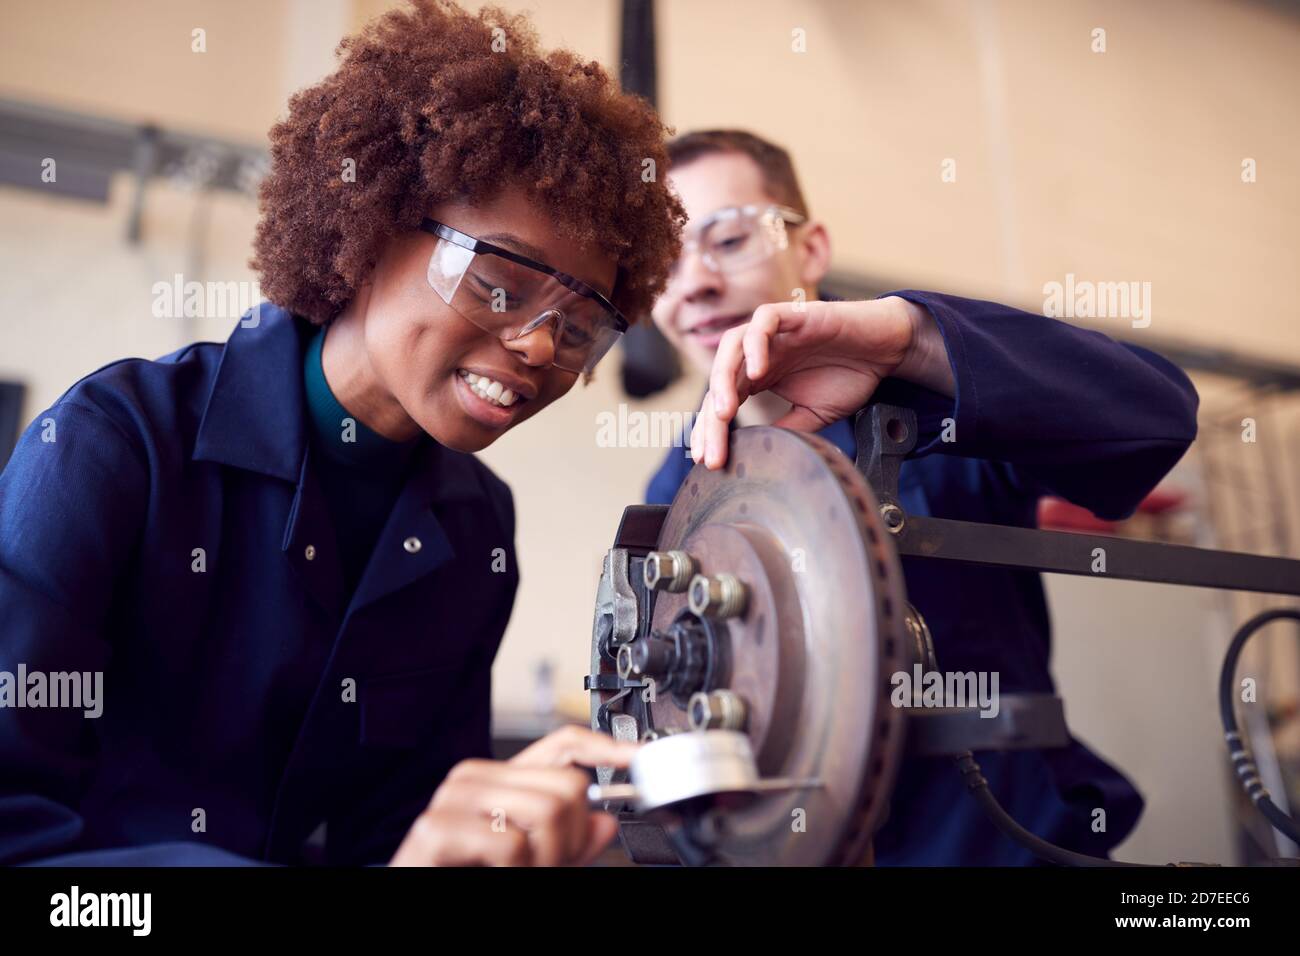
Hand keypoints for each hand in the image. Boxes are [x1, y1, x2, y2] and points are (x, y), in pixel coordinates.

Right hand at [390, 725, 636, 865]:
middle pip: (569, 785)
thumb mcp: (532, 860)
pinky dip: (516, 870)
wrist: (414, 892)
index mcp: (502, 780)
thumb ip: (568, 842)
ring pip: (548, 811)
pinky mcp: (437, 828)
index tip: (638, 757)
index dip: (606, 747)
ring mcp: (454, 799)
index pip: (562, 743)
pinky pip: (510, 843)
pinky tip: (494, 872)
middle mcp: (477, 778)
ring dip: (548, 858)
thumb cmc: (468, 874)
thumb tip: (606, 822)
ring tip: (522, 871)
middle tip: (549, 863)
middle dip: (572, 837)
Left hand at [690, 296, 950, 468]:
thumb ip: (785, 430)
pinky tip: (758, 373)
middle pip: (719, 381)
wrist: (885, 349)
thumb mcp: (813, 415)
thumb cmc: (850, 376)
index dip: (713, 432)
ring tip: (724, 412)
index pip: (723, 403)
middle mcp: (759, 353)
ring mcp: (773, 331)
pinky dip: (756, 344)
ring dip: (722, 380)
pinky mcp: (792, 314)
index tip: (709, 461)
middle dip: (710, 418)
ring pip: (731, 348)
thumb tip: (758, 453)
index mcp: (758, 377)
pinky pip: (763, 322)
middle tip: (710, 449)